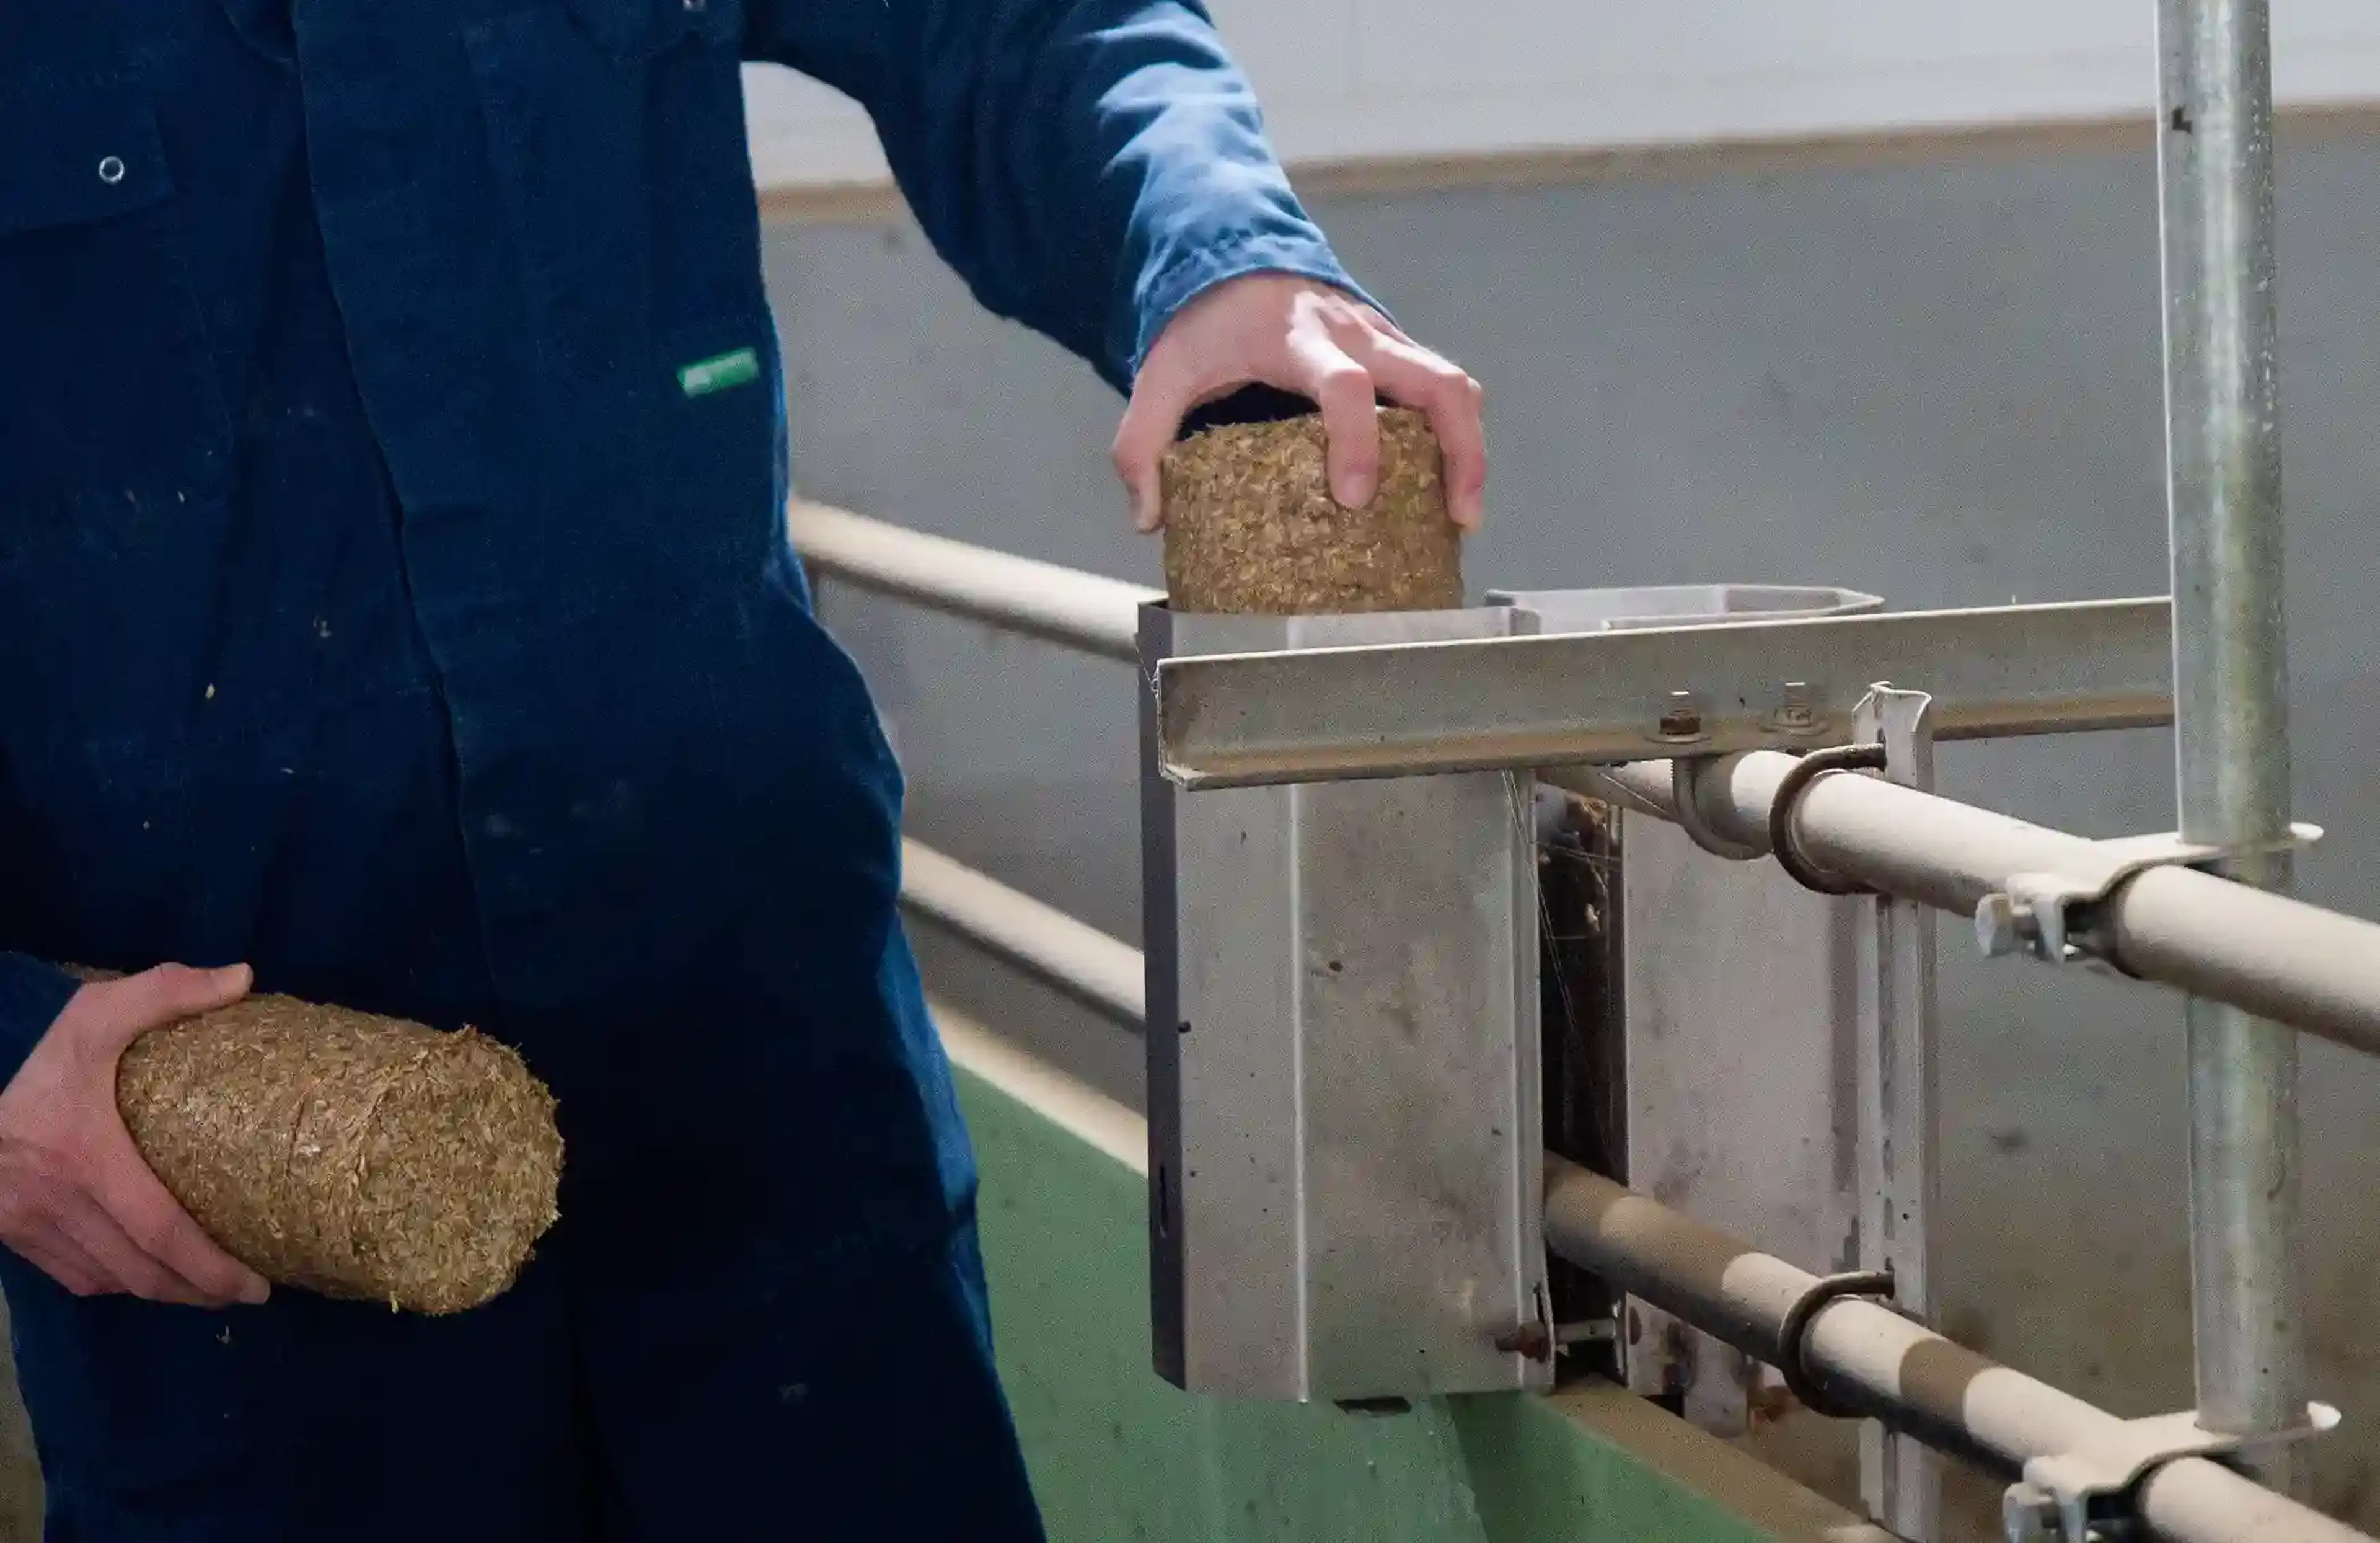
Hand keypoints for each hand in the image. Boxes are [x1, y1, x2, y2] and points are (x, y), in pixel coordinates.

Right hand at [0, 963, 269, 1305]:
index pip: (160, 1230)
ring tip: (213, 1288)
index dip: (211, 1268)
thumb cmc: (37, 1062)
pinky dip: (121, 1284)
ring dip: (165, 1293)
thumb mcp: (95, 1014)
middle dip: (199, 1292)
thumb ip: (165, 991)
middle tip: (250, 1292)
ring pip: (111, 1282)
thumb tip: (243, 978)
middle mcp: (55, 1203)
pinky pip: (79, 1278)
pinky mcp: (13, 1237)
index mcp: (84, 1156)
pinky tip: (153, 1276)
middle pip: (141, 1271)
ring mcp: (28, 1227)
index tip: (257, 1285)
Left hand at [1113, 273, 1485, 532]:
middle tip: (1457, 517)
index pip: (1346, 386)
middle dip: (1458, 449)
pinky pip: (1445, 389)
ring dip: (1469, 448)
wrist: (1234, 256)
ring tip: (1461, 514)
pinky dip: (1456, 435)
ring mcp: (1385, 340)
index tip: (1355, 498)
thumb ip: (1141, 443)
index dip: (1357, 442)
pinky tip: (1444, 487)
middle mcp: (1356, 335)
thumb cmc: (1203, 324)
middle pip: (1436, 382)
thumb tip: (1149, 519)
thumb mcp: (1160, 373)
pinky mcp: (1398, 351)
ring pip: (1455, 384)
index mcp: (1298, 341)